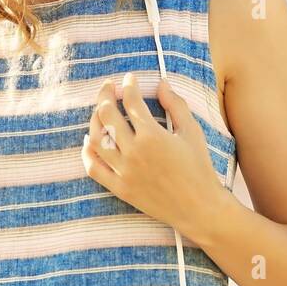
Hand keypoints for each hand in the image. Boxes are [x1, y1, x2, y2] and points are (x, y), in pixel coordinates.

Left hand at [81, 73, 222, 236]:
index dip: (129, 85)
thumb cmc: (199, 167)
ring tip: (100, 111)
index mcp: (153, 135)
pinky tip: (89, 140)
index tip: (130, 78)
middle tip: (108, 86)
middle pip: (107, 115)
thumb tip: (161, 83)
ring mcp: (124, 172)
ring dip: (94, 120)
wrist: (199, 207)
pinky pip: (93, 168)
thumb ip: (176, 104)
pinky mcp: (119, 189)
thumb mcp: (192, 131)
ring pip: (95, 139)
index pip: (131, 100)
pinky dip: (87, 152)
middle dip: (105, 94)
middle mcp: (134, 152)